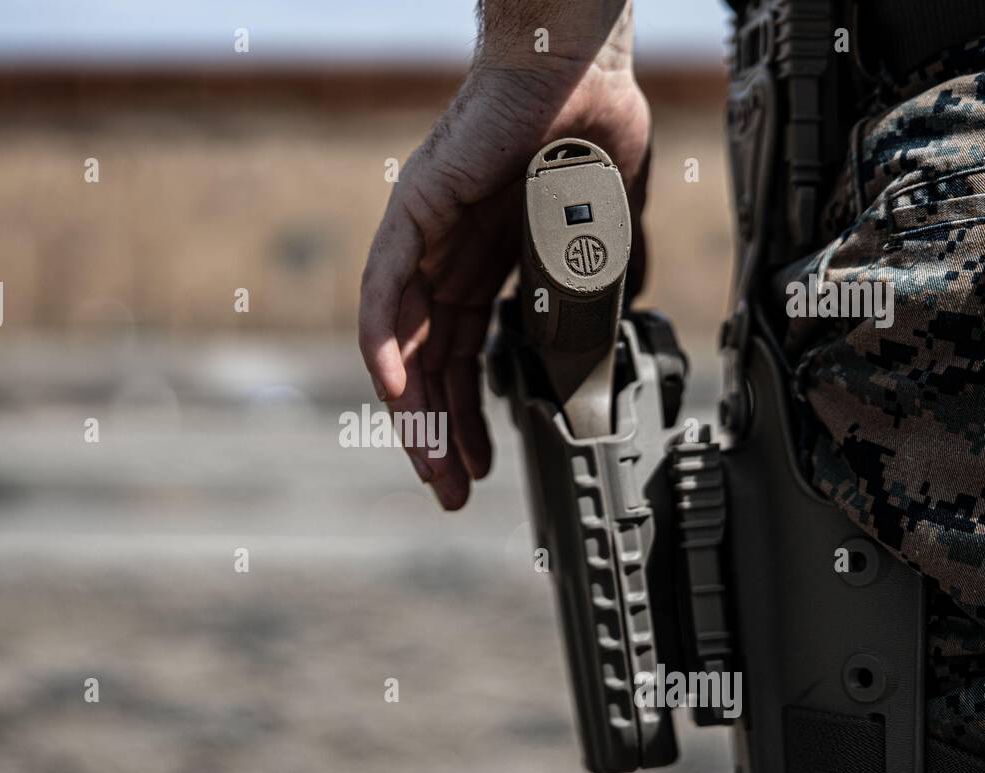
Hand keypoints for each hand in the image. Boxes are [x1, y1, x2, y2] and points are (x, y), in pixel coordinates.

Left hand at [358, 60, 650, 508]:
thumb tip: (598, 352)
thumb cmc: (589, 143)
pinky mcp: (413, 213)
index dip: (471, 419)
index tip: (479, 470)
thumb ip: (589, 302)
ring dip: (413, 407)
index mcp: (488, 275)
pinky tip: (398, 395)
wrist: (582, 72)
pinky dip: (385, 346)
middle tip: (448, 490)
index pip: (466, 364)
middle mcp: (449, 265)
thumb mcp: (600, 252)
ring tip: (428, 464)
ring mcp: (427, 241)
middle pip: (430, 366)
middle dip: (438, 432)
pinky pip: (384, 292)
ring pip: (402, 342)